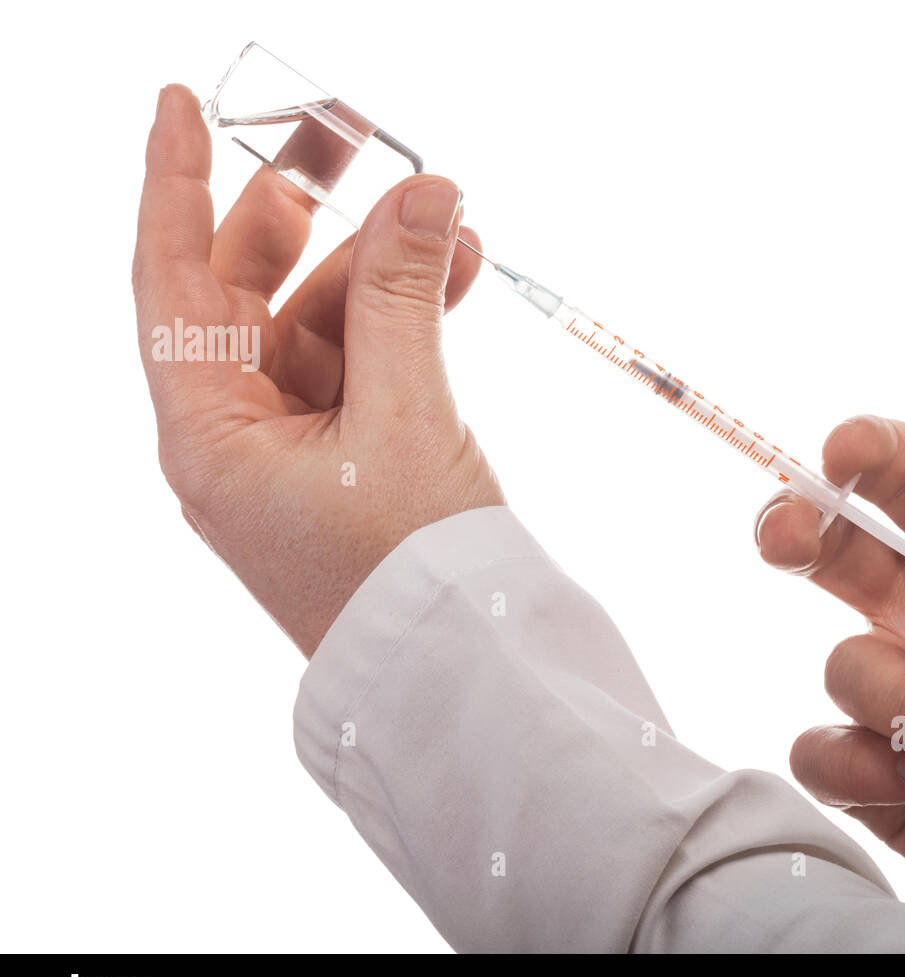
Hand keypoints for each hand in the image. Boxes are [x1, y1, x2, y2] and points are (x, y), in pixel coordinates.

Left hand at [133, 86, 502, 655]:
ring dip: (380, 268)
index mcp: (208, 434)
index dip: (171, 183)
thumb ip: (405, 296)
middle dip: (296, 212)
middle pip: (244, 292)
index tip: (181, 103)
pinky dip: (405, 318)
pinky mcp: (348, 459)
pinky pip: (365, 362)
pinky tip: (454, 274)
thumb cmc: (409, 571)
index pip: (168, 282)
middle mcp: (236, 436)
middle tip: (343, 138)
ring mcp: (294, 448)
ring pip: (320, 323)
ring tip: (447, 221)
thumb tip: (425, 193)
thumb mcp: (406, 418)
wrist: (461, 671)